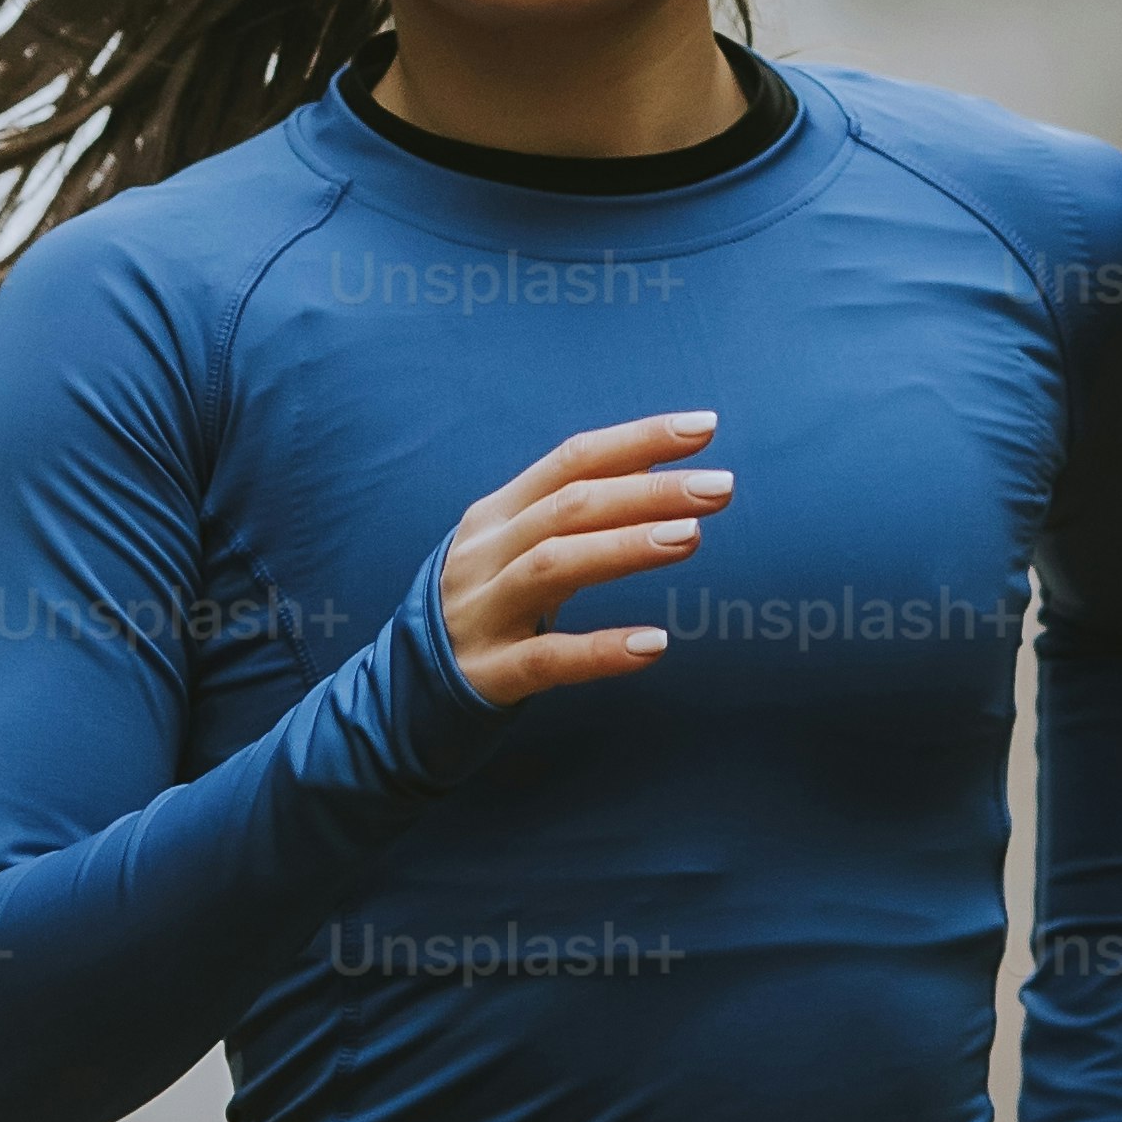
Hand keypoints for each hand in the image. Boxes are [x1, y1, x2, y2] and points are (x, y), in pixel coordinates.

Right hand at [438, 410, 731, 709]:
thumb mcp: (513, 548)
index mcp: (496, 515)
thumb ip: (570, 511)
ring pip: (553, 566)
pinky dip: (601, 649)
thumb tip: (655, 468)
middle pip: (570, 506)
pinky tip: (654, 645)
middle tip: (720, 487)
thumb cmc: (484, 608)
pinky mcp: (488, 673)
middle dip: (649, 490)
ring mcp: (481, 613)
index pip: (571, 460)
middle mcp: (484, 554)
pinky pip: (548, 658)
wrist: (401, 692)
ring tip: (692, 537)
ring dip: (625, 547)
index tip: (705, 428)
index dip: (637, 439)